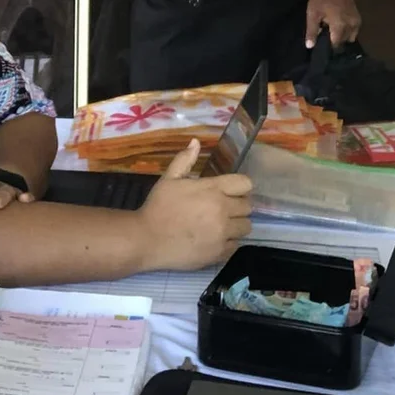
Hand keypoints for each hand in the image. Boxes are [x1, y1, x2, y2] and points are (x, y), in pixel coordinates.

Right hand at [135, 140, 252, 271]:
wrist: (147, 239)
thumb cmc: (158, 206)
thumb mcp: (168, 179)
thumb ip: (185, 160)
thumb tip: (196, 142)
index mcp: (212, 189)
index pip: (246, 184)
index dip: (239, 186)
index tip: (229, 191)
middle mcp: (222, 210)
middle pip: (248, 206)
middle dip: (237, 206)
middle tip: (221, 209)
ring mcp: (223, 233)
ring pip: (246, 227)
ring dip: (236, 225)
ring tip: (220, 226)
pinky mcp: (220, 253)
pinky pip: (236, 246)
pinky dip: (228, 243)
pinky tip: (214, 240)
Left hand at [306, 0, 360, 47]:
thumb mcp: (313, 13)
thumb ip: (312, 31)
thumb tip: (310, 47)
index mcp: (340, 26)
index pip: (335, 45)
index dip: (327, 46)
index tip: (320, 44)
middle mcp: (351, 26)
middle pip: (342, 42)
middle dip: (334, 41)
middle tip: (324, 34)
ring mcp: (357, 22)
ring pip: (349, 38)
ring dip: (341, 36)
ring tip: (330, 29)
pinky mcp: (358, 18)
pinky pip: (353, 31)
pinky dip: (346, 31)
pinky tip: (337, 25)